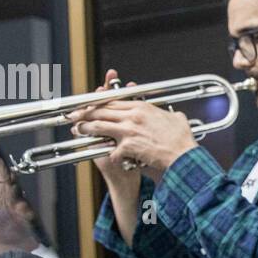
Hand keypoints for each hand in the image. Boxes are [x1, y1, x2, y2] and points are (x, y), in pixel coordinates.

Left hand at [67, 68, 198, 179]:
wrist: (183, 155)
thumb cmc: (182, 139)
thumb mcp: (176, 118)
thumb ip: (169, 114)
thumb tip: (172, 114)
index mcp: (141, 107)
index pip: (113, 100)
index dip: (98, 102)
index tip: (89, 104)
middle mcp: (132, 116)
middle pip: (101, 111)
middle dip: (85, 112)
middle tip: (74, 114)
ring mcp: (128, 131)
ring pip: (99, 126)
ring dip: (86, 128)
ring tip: (77, 129)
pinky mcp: (127, 146)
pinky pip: (112, 150)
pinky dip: (110, 155)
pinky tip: (109, 157)